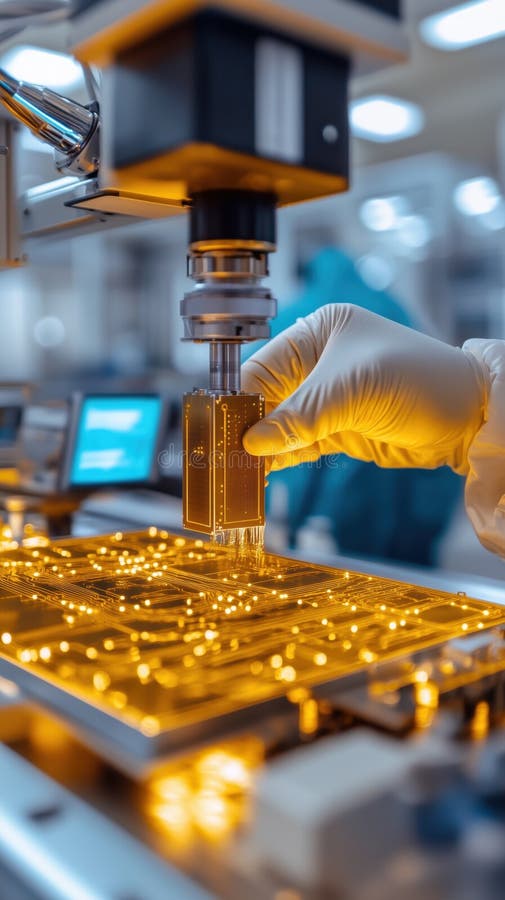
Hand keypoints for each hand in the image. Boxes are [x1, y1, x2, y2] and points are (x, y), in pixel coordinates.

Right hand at [242, 304, 486, 473]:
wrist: (470, 416)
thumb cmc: (421, 380)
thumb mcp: (355, 390)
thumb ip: (301, 416)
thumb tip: (253, 442)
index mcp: (319, 332)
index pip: (262, 366)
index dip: (240, 400)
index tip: (221, 431)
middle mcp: (318, 363)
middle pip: (266, 398)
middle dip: (246, 428)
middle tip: (222, 458)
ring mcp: (328, 399)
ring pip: (279, 426)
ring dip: (259, 450)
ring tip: (234, 473)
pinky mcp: (338, 430)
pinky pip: (297, 445)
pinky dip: (279, 460)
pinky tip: (259, 474)